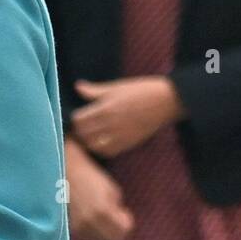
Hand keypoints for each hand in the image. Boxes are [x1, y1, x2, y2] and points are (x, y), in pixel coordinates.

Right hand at [65, 137, 134, 239]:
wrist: (59, 172)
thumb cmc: (87, 175)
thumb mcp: (110, 188)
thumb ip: (117, 206)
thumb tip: (120, 218)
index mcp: (102, 211)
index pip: (123, 230)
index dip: (126, 221)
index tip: (122, 212)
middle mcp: (89, 223)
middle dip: (116, 230)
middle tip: (114, 216)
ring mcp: (77, 227)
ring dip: (103, 231)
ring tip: (98, 213)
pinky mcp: (68, 227)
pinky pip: (87, 236)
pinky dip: (91, 229)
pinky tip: (88, 215)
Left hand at [70, 75, 184, 156]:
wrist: (165, 102)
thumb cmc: (141, 90)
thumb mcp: (116, 87)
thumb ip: (94, 90)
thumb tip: (77, 86)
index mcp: (105, 108)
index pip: (78, 120)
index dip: (75, 118)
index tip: (79, 116)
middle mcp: (110, 124)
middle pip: (83, 134)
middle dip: (79, 131)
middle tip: (82, 127)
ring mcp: (119, 136)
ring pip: (93, 146)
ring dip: (88, 141)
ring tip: (90, 135)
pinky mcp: (128, 143)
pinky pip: (108, 152)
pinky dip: (101, 149)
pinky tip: (102, 142)